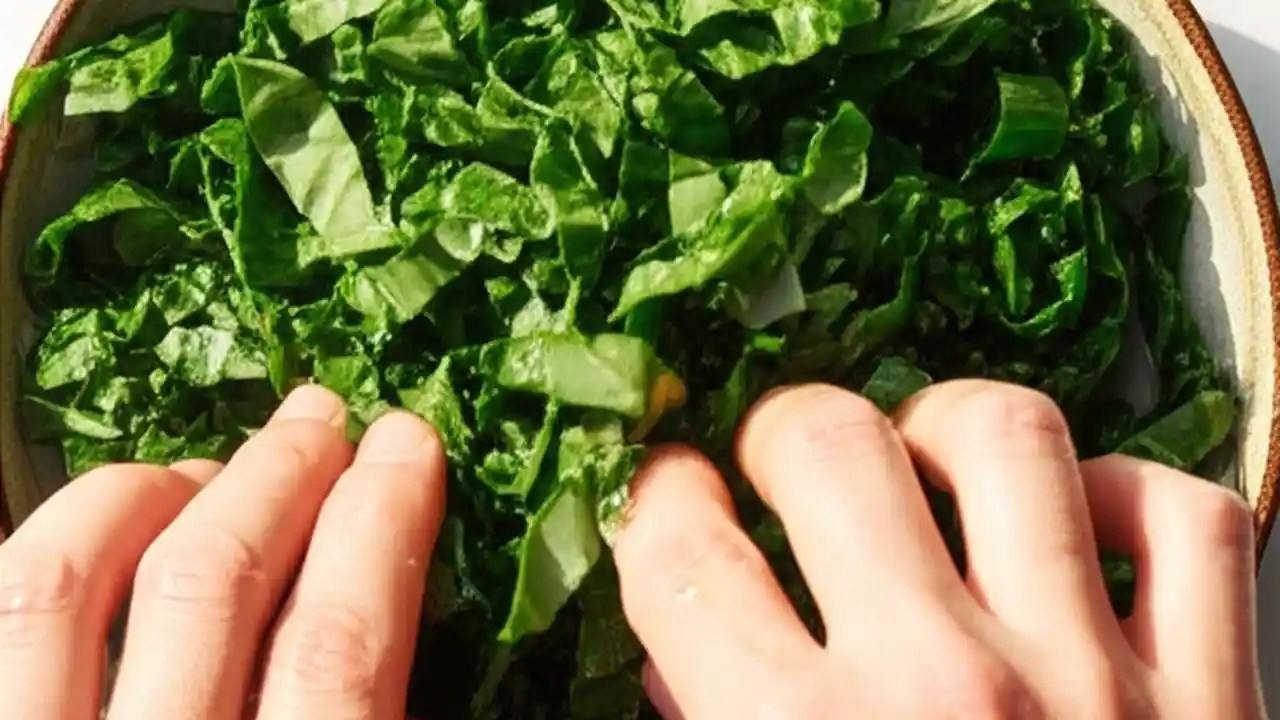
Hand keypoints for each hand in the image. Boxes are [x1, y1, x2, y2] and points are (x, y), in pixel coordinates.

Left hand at [0, 386, 445, 718]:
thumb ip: (364, 706)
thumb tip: (388, 572)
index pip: (335, 647)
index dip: (378, 524)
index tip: (406, 445)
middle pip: (208, 586)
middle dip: (278, 475)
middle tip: (319, 420)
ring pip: (58, 585)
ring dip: (144, 494)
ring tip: (200, 471)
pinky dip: (50, 545)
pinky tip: (101, 537)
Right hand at [615, 381, 1265, 718]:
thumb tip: (680, 659)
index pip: (683, 557)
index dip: (656, 499)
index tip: (670, 494)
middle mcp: (941, 691)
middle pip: (826, 446)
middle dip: (779, 431)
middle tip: (780, 464)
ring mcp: (1092, 680)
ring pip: (1006, 434)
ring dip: (939, 424)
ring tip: (919, 458)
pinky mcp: (1220, 696)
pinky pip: (1188, 518)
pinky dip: (1129, 493)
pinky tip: (1078, 524)